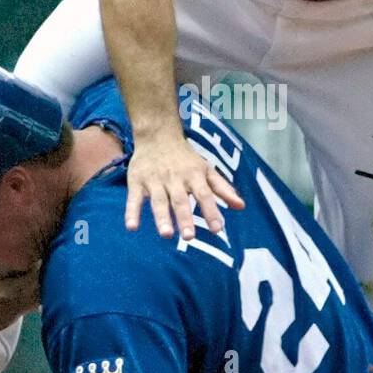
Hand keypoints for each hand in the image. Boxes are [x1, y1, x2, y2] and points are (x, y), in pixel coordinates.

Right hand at [125, 133, 244, 239]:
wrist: (157, 135)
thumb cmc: (186, 158)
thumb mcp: (206, 169)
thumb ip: (223, 189)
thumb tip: (241, 206)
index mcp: (194, 175)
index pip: (204, 195)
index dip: (211, 211)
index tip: (217, 229)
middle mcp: (175, 178)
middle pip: (180, 200)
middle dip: (185, 218)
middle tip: (189, 237)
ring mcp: (155, 180)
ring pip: (159, 201)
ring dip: (162, 217)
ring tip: (166, 234)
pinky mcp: (137, 182)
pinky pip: (134, 199)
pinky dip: (131, 212)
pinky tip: (132, 227)